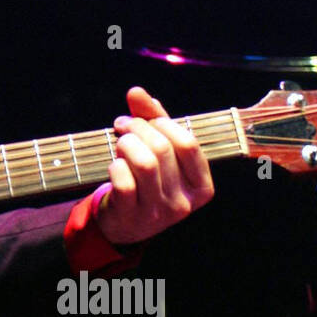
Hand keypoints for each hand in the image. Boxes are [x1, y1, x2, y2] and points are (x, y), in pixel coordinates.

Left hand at [94, 87, 214, 245]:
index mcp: (201, 187)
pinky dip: (116, 166)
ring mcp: (158, 212)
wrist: (125, 225)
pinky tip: (115, 165)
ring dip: (127, 144)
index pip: (189, 144)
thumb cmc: (146, 181)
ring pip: (144, 164)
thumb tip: (136, 91)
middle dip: (138, 128)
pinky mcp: (132, 216)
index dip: (163, 123)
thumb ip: (152, 120)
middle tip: (123, 125)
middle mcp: (184, 202)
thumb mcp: (158, 153)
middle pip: (163, 150)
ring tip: (120, 142)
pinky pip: (124, 181)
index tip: (143, 117)